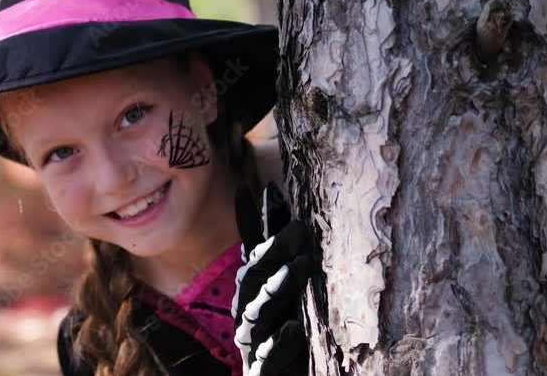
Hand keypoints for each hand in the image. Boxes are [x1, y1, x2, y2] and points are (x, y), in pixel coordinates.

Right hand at [231, 182, 313, 374]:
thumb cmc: (284, 337)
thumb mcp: (285, 297)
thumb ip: (281, 261)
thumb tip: (285, 217)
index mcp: (252, 291)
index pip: (252, 249)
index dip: (254, 220)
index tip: (260, 188)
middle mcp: (247, 310)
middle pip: (254, 276)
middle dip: (273, 251)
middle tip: (298, 229)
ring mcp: (253, 339)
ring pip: (257, 310)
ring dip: (277, 288)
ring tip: (298, 269)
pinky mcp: (263, 368)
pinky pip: (269, 354)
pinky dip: (279, 341)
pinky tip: (292, 329)